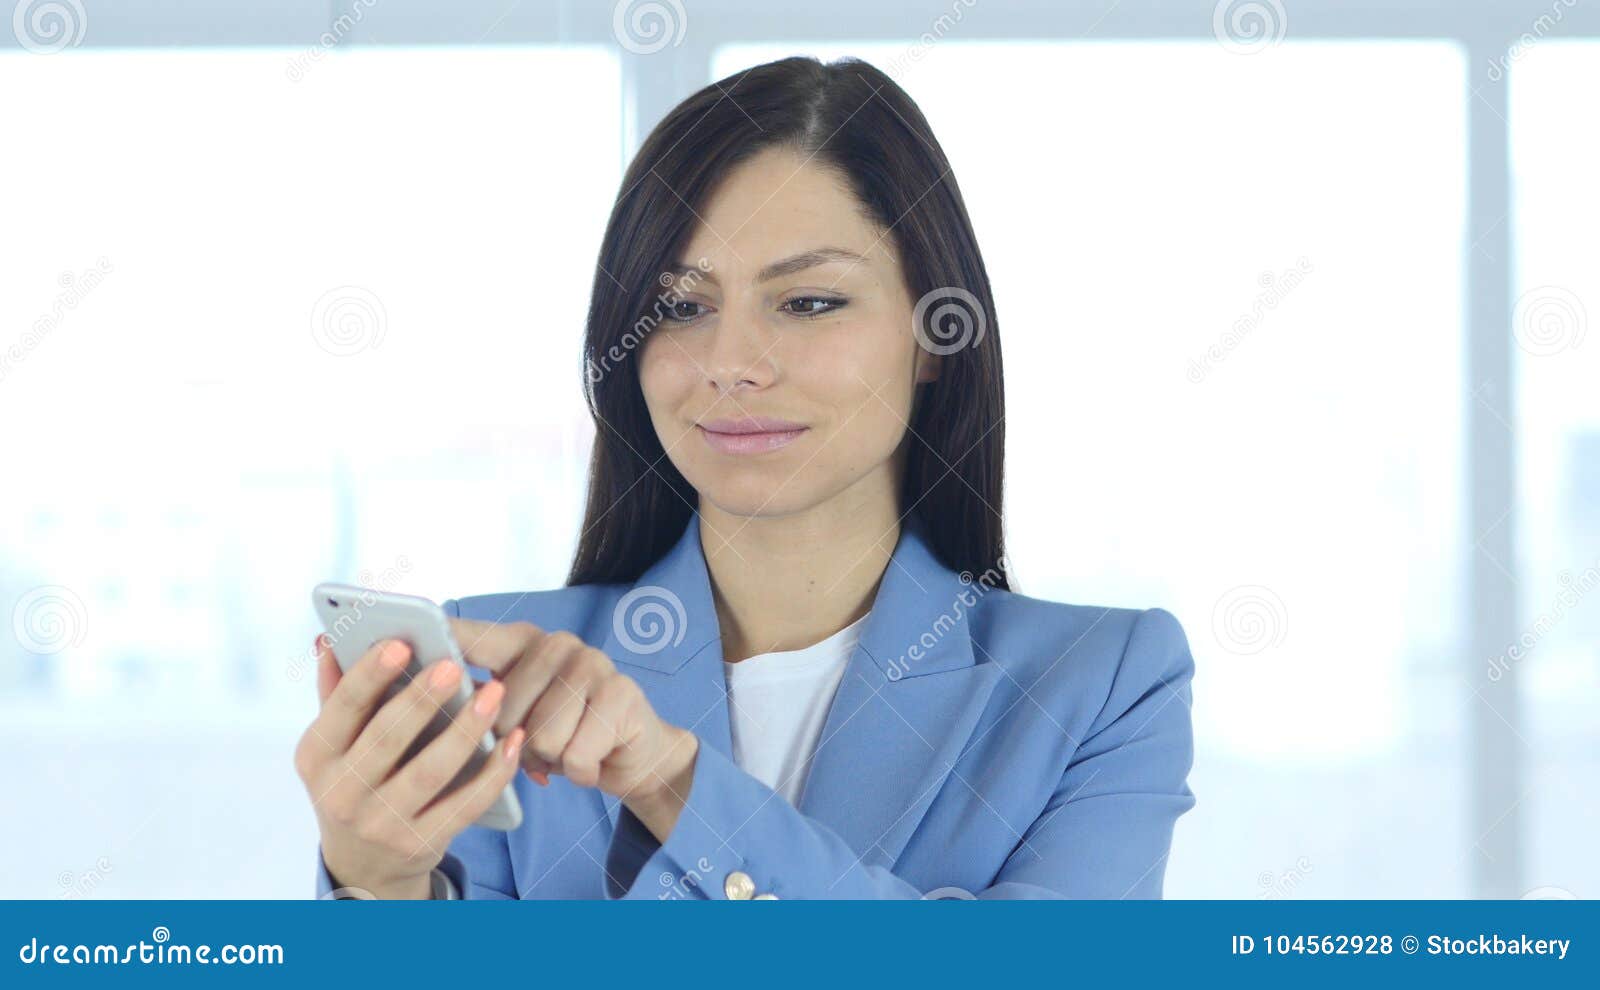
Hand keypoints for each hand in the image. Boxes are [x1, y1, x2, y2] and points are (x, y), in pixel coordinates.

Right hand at [293, 634, 524, 898]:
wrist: (364, 862)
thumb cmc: (355, 781)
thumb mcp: (334, 745)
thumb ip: (335, 692)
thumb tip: (329, 639)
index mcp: (317, 757)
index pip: (342, 708)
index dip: (370, 675)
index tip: (400, 643)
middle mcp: (342, 792)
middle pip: (388, 738)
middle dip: (422, 700)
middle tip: (453, 666)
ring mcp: (382, 823)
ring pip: (431, 772)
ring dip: (466, 730)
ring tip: (493, 694)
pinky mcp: (421, 842)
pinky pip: (466, 804)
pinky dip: (494, 772)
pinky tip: (512, 741)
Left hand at [448, 618, 698, 841]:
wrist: (632, 754)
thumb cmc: (562, 735)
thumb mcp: (516, 719)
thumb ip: (479, 704)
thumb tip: (423, 706)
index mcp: (521, 642)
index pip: (473, 636)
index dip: (441, 640)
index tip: (397, 637)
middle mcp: (557, 643)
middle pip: (503, 709)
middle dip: (514, 744)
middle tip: (535, 746)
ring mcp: (593, 663)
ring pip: (541, 736)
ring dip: (550, 760)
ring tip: (563, 751)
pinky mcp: (623, 693)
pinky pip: (576, 754)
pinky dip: (579, 772)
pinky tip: (590, 759)